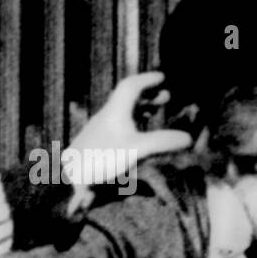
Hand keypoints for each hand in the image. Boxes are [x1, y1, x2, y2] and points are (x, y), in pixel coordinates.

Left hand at [68, 72, 192, 183]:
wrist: (67, 178)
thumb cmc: (101, 160)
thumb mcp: (136, 149)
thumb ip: (162, 142)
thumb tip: (189, 138)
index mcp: (115, 111)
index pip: (131, 86)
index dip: (148, 80)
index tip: (163, 78)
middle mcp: (106, 117)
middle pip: (126, 99)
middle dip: (147, 95)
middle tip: (165, 96)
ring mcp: (99, 131)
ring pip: (121, 113)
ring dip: (139, 110)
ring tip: (153, 113)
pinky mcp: (95, 145)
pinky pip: (116, 127)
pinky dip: (130, 125)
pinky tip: (135, 138)